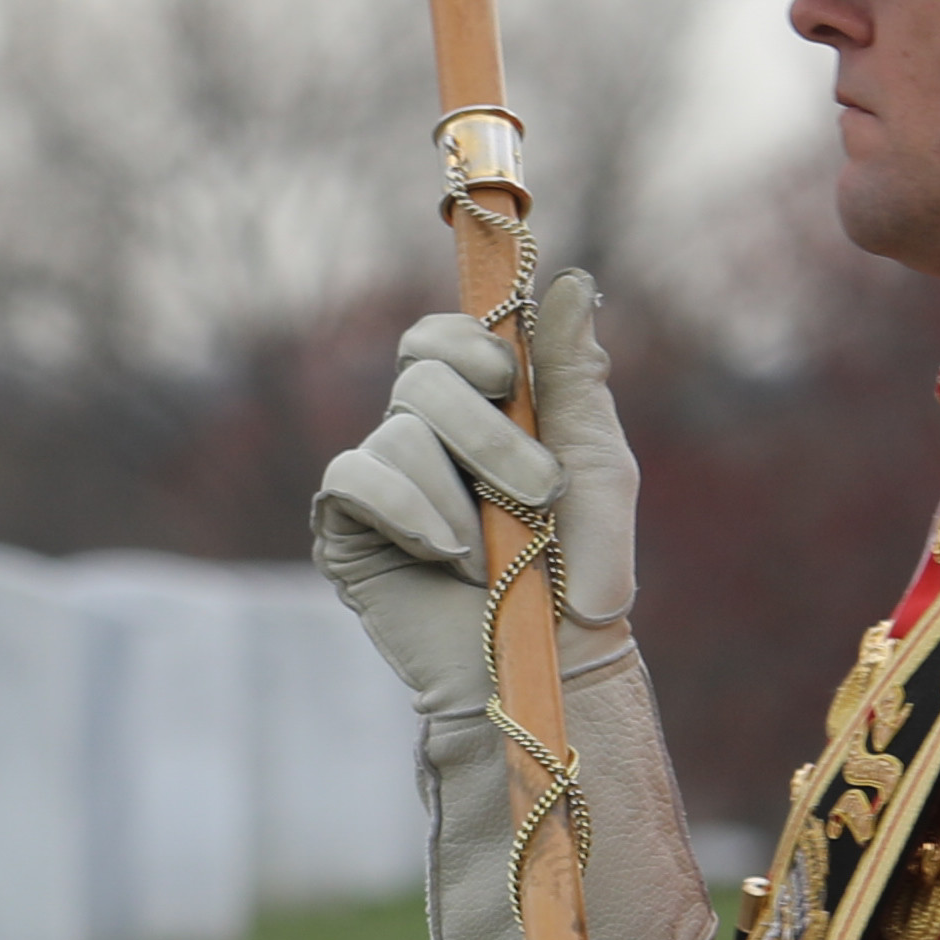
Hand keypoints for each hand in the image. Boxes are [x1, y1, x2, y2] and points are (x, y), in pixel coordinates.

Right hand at [308, 273, 636, 717]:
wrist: (550, 661)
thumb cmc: (581, 571)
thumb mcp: (595, 460)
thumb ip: (573, 372)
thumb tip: (566, 278)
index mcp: (478, 410)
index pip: (442, 337)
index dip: (470, 343)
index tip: (510, 382)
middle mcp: (421, 436)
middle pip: (422, 375)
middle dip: (490, 434)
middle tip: (538, 494)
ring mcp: (380, 481)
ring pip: (399, 430)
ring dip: (464, 493)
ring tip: (493, 555)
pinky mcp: (344, 528)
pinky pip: (356, 478)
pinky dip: (410, 510)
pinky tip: (445, 555)